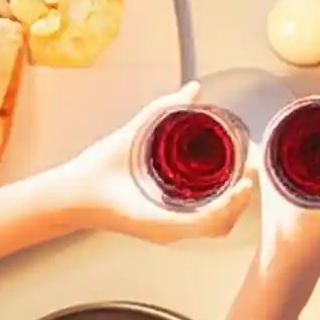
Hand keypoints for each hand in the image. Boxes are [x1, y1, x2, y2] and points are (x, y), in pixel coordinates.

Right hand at [62, 82, 254, 243]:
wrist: (67, 198)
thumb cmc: (93, 175)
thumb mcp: (127, 138)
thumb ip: (160, 111)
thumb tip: (192, 89)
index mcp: (159, 219)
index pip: (210, 221)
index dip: (233, 202)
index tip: (246, 181)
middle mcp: (167, 229)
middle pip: (218, 225)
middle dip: (240, 200)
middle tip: (252, 170)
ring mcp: (166, 230)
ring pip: (212, 226)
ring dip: (232, 204)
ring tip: (244, 175)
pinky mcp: (164, 225)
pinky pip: (200, 222)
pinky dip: (219, 206)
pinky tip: (225, 184)